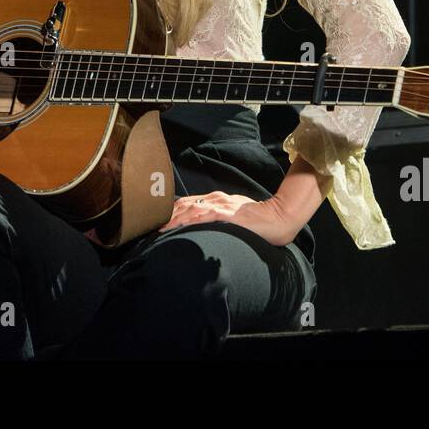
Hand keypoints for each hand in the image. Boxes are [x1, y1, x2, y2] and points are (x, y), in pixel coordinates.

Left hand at [157, 191, 299, 246]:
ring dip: (174, 219)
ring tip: (161, 229)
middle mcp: (216, 200)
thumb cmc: (255, 220)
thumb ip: (217, 218)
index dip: (170, 212)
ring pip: (192, 209)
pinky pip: (207, 216)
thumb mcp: (232, 216)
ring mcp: (222, 206)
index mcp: (215, 200)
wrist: (277, 217)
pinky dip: (192, 220)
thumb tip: (201, 226)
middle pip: (185, 205)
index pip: (187, 203)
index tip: (156, 221)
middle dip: (166, 216)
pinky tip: (182, 225)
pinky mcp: (229, 215)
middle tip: (151, 226)